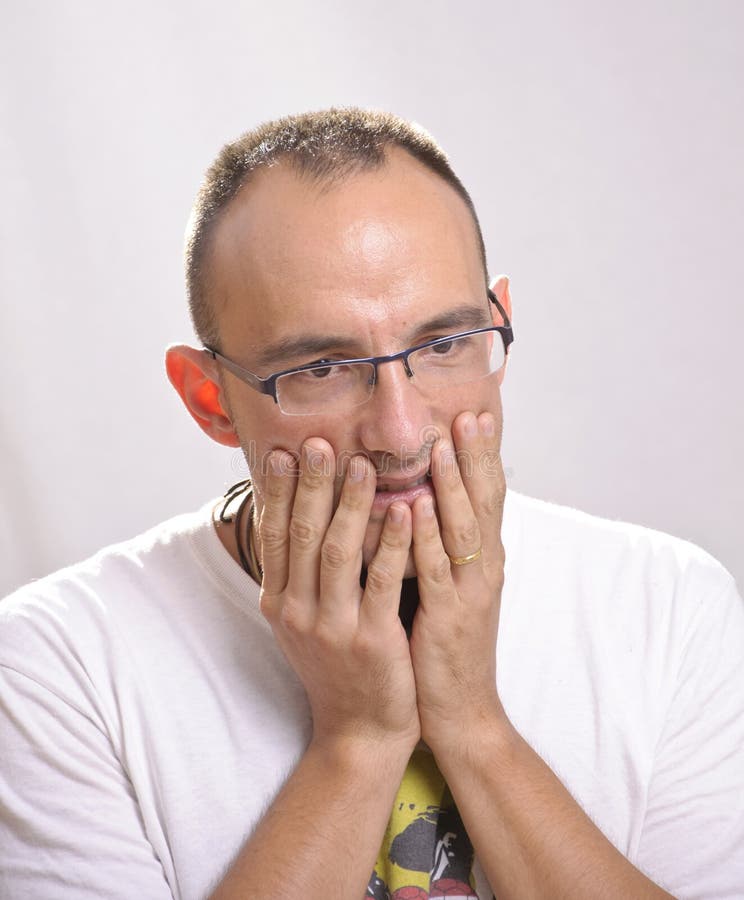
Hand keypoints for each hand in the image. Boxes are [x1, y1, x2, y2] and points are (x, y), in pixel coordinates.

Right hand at [258, 439, 419, 754]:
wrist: (359, 732)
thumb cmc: (336, 667)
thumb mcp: (304, 622)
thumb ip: (299, 573)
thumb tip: (295, 514)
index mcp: (279, 601)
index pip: (274, 534)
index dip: (277, 491)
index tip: (281, 451)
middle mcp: (297, 611)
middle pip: (301, 534)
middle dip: (310, 485)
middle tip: (319, 442)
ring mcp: (332, 627)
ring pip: (337, 552)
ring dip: (351, 504)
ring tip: (364, 464)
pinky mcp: (371, 640)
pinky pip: (381, 581)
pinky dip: (392, 542)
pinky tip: (407, 510)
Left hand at [409, 411, 506, 751]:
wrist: (462, 710)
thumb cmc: (447, 643)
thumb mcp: (452, 587)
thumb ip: (443, 545)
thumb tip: (423, 498)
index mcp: (484, 558)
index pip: (488, 495)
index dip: (483, 456)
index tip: (475, 413)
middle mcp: (484, 568)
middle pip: (486, 502)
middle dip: (477, 457)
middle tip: (471, 413)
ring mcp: (470, 592)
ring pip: (464, 529)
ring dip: (455, 485)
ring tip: (444, 444)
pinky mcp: (449, 618)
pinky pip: (437, 570)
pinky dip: (429, 536)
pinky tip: (419, 505)